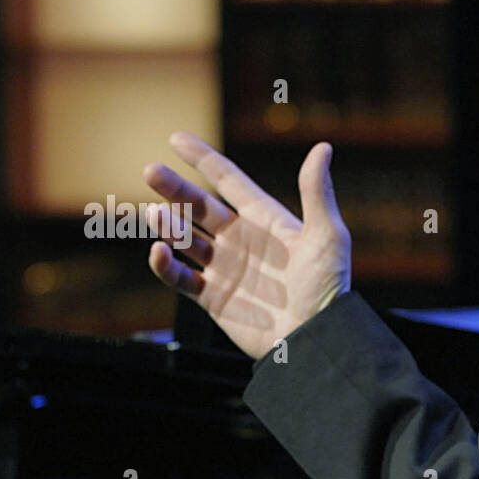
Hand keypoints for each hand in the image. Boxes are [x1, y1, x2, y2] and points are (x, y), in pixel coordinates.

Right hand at [143, 131, 351, 359]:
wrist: (315, 339)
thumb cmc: (328, 289)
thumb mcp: (327, 237)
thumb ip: (317, 192)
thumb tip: (323, 147)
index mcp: (266, 220)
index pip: (229, 181)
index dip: (203, 159)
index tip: (175, 138)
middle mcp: (242, 241)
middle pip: (199, 207)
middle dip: (175, 189)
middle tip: (150, 171)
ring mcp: (225, 268)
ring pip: (185, 240)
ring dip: (168, 226)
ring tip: (155, 215)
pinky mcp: (213, 298)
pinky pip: (180, 278)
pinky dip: (164, 265)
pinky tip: (157, 252)